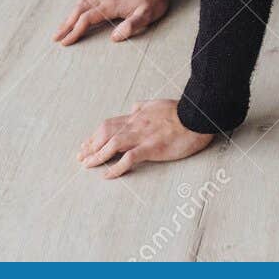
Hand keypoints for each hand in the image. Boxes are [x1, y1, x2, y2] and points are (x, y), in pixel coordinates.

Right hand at [53, 0, 170, 45]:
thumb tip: (114, 37)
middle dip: (67, 24)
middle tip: (56, 37)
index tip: (65, 42)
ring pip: (82, 2)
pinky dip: (78, 6)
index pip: (87, 19)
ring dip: (70, 15)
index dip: (75, 31)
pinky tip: (77, 11)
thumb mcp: (147, 15)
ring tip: (62, 27)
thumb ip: (131, 25)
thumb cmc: (153, 0)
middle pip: (80, 10)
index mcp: (111, 5)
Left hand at [78, 98, 213, 177]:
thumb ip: (144, 106)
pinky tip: (106, 175)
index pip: (110, 124)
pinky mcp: (152, 147)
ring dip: (97, 156)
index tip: (86, 144)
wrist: (198, 116)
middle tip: (81, 157)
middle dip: (90, 146)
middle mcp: (136, 125)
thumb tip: (134, 107)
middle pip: (106, 133)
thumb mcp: (159, 103)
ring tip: (87, 166)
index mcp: (138, 115)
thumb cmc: (182, 112)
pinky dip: (115, 168)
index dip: (95, 135)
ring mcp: (143, 136)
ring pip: (112, 144)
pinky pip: (129, 158)